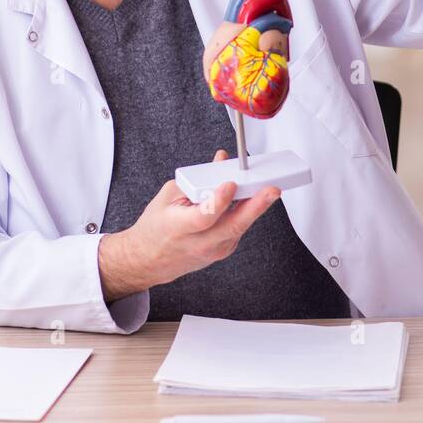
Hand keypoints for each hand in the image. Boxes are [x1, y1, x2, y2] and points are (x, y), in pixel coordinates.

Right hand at [98, 149, 281, 301]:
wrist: (150, 260)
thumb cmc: (157, 227)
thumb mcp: (167, 197)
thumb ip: (196, 179)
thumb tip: (221, 162)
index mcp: (179, 227)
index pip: (204, 217)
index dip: (218, 201)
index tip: (230, 184)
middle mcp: (199, 242)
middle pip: (232, 225)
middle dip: (255, 206)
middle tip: (272, 190)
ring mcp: (214, 250)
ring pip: (241, 227)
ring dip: (256, 207)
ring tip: (268, 190)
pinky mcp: (224, 250)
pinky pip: (239, 228)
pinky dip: (247, 213)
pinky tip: (252, 200)